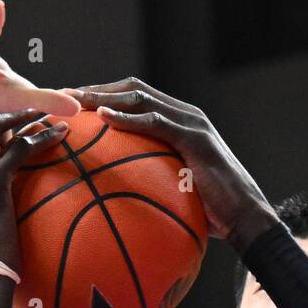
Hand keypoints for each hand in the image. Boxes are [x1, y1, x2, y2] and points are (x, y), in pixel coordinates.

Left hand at [68, 77, 275, 246]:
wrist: (245, 218)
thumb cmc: (210, 213)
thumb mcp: (174, 191)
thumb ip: (151, 182)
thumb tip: (116, 201)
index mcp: (178, 122)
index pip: (134, 99)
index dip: (101, 96)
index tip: (70, 104)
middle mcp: (185, 114)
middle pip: (132, 89)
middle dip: (95, 89)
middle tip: (61, 95)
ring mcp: (191, 123)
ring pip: (141, 98)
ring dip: (104, 96)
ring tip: (74, 100)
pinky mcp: (196, 138)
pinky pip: (156, 122)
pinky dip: (129, 118)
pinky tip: (103, 118)